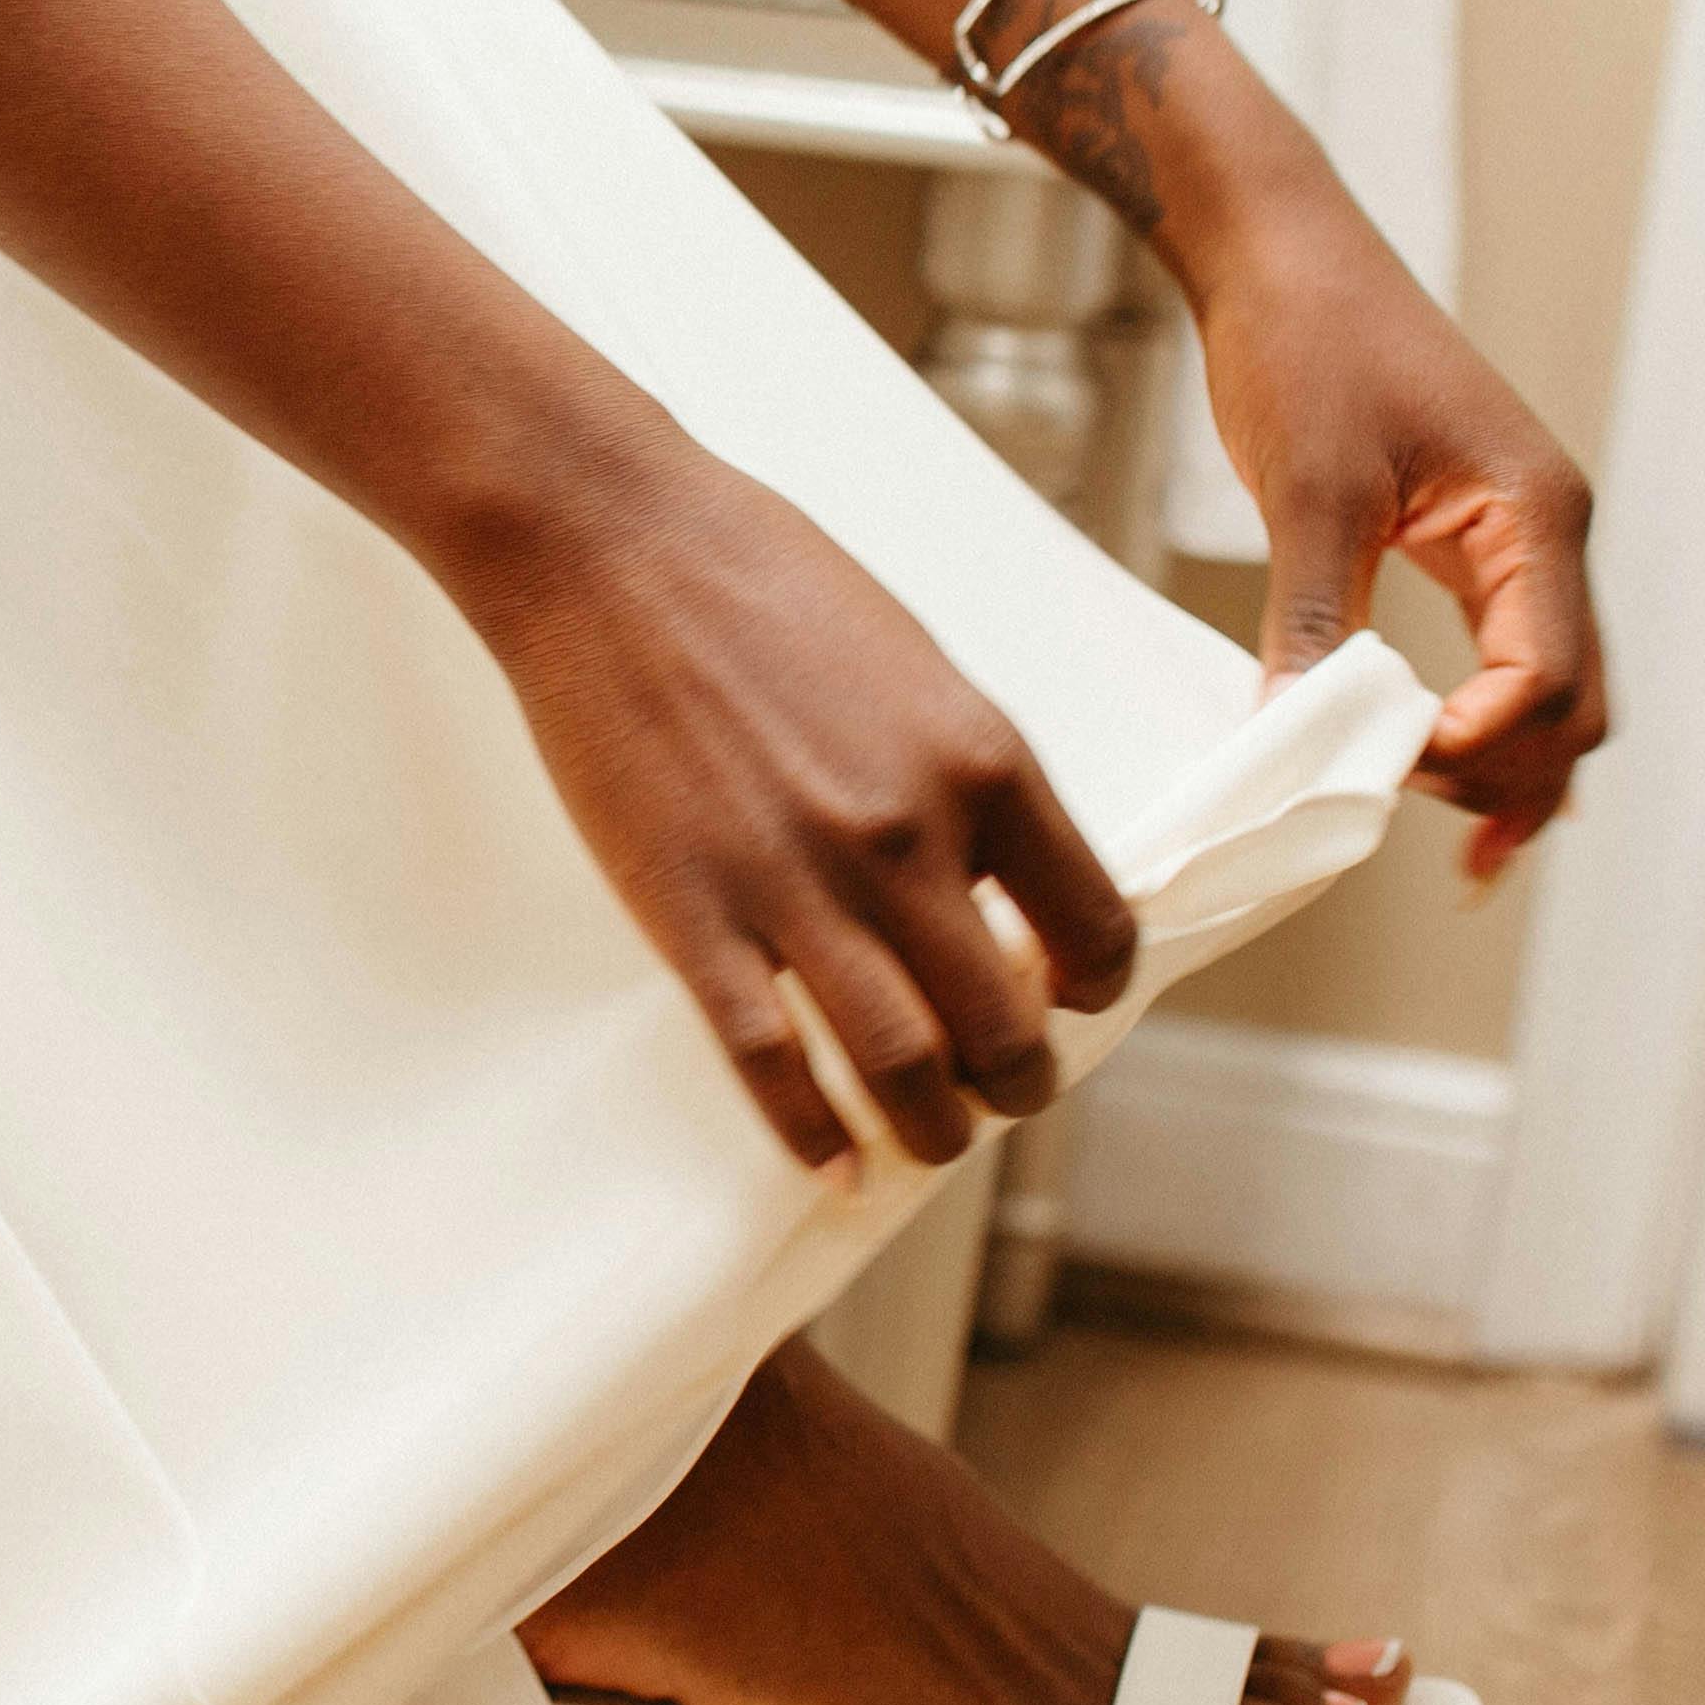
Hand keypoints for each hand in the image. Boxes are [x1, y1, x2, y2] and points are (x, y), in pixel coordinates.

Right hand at [450, 441, 1136, 1171]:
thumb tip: (995, 878)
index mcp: (985, 762)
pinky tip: (829, 1159)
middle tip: (1002, 1092)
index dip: (1093, 988)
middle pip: (1002, 1026)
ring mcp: (795, 886)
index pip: (1094, 928)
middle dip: (1018, 1083)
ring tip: (927, 1139)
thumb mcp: (915, 665)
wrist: (610, 545)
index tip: (1067, 1000)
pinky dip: (810, 1132)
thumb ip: (965, 774)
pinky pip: (768, 1060)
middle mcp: (907, 838)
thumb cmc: (761, 579)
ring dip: (930, 1128)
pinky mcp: (692, 916)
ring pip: (899, 1067)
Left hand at [1189, 219, 1609, 881]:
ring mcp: (1518, 538)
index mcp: (1536, 517)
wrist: (1285, 257)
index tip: (1387, 773)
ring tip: (1452, 841)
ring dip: (1509, 764)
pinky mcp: (1471, 538)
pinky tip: (1434, 764)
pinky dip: (1483, 717)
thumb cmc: (1306, 345)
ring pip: (1550, 686)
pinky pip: (1506, 650)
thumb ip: (1313, 619)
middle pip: (1573, 703)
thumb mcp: (1308, 490)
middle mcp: (1549, 534)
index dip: (1476, 750)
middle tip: (1441, 849)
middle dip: (1516, 781)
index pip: (1543, 679)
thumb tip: (1299, 735)